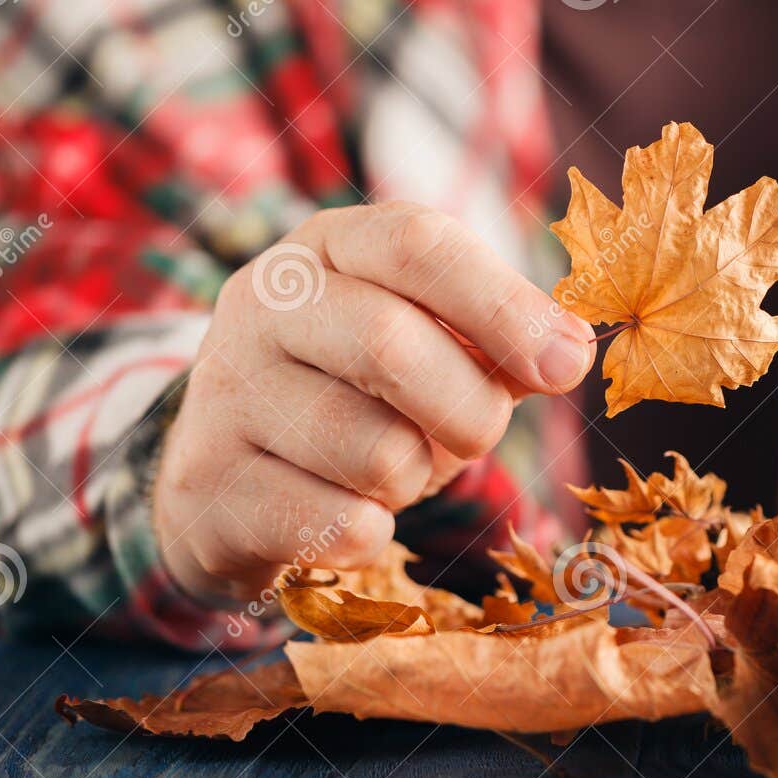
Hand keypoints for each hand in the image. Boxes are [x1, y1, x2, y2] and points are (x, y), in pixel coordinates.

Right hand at [154, 202, 595, 603]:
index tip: (565, 364)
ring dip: (415, 476)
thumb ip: (504, 343)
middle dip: (468, 409)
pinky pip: (340, 524)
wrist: (234, 479)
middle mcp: (262, 303)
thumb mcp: (435, 347)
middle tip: (479, 435)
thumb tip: (569, 352)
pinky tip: (346, 515)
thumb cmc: (363, 397)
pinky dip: (372, 533)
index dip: (503, 306)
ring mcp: (223, 392)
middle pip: (390, 344)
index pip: (418, 245)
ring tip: (388, 467)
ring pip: (374, 450)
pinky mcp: (209, 486)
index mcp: (330, 247)